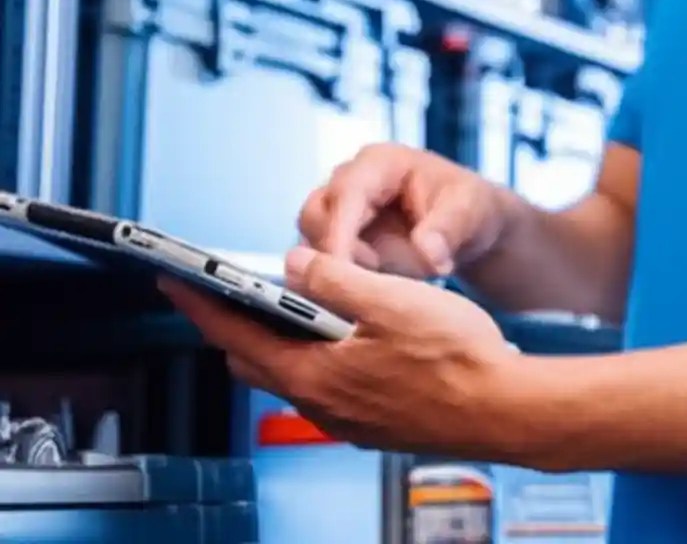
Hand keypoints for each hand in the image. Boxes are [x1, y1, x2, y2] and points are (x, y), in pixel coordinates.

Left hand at [159, 247, 530, 457]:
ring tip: (295, 308)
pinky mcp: (376, 425)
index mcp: (317, 375)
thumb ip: (336, 279)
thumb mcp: (392, 300)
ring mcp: (350, 421)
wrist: (507, 411)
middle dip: (236, 326)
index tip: (177, 283)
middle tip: (229, 293)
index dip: (202, 304)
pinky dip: (319, 361)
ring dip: (283, 344)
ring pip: (294, 377)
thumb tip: (295, 263)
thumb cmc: (459, 362)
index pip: (236, 335)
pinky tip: (348, 341)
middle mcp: (324, 406)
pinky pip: (328, 391)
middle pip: (257, 363)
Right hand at [298, 143, 509, 277]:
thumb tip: (428, 252)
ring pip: (312, 240)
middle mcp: (352, 180)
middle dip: (335, 252)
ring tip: (381, 284)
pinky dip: (339, 278)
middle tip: (374, 281)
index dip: (339, 233)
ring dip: (336, 268)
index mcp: (381, 163)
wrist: (470, 229)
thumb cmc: (470, 210)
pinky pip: (323, 260)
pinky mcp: (341, 238)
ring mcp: (342, 209)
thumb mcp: (470, 214)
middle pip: (315, 214)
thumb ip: (448, 231)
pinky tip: (369, 293)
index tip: (343, 271)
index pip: (346, 194)